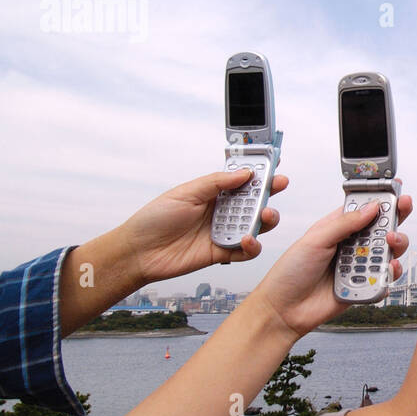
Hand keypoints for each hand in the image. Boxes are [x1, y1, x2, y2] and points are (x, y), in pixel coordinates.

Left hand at [118, 169, 288, 283]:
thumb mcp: (185, 193)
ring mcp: (224, 232)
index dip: (259, 171)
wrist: (139, 252)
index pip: (242, 179)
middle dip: (269, 192)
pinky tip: (246, 240)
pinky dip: (252, 246)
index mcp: (213, 193)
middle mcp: (222, 211)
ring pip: (256, 225)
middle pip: (255, 201)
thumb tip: (245, 173)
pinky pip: (246, 251)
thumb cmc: (154, 219)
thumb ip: (216, 183)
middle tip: (277, 185)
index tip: (275, 162)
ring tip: (265, 214)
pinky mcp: (223, 253)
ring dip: (266, 219)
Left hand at [250, 194, 411, 338]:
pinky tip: (386, 270)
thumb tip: (371, 207)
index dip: (381, 201)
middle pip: (383, 230)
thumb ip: (345, 223)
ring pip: (388, 253)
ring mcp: (358, 267)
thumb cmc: (290, 272)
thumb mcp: (315, 239)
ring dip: (395, 246)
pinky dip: (389, 275)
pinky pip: (385, 280)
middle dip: (396, 219)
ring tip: (390, 242)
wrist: (284, 309)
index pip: (365, 210)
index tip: (396, 192)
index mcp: (338, 229)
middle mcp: (351, 246)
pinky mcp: (363, 288)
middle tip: (403, 209)